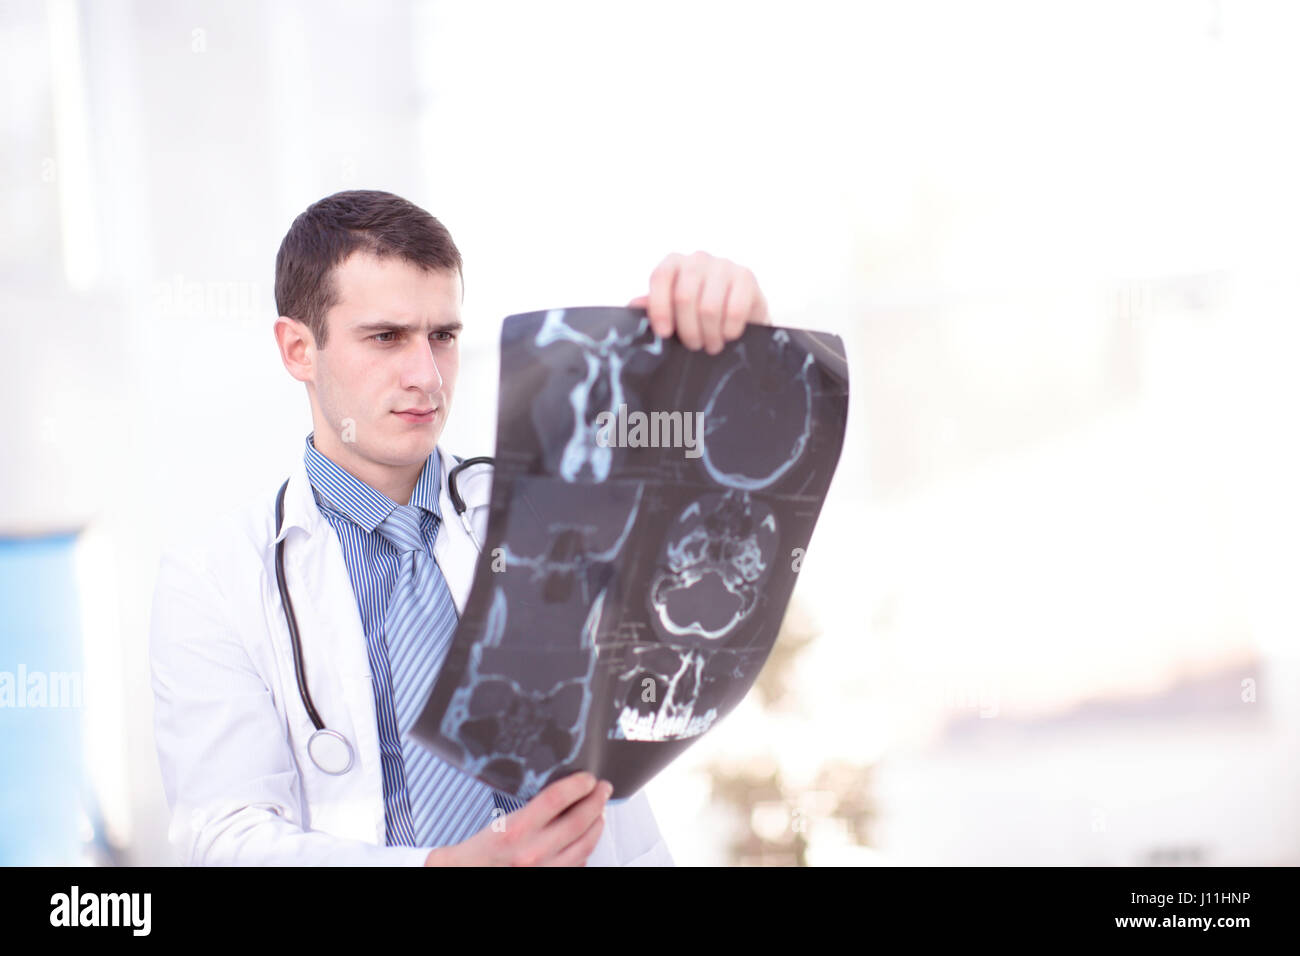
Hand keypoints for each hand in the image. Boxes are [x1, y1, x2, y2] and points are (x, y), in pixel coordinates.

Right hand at [424, 772, 610, 866]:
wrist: (464, 876)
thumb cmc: (475, 855)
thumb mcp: (496, 824)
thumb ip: (525, 808)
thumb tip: (553, 789)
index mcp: (514, 830)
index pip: (557, 798)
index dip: (578, 785)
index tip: (588, 778)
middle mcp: (532, 852)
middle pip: (579, 820)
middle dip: (597, 801)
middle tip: (603, 789)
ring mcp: (543, 871)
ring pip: (585, 845)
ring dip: (597, 825)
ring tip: (599, 812)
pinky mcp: (549, 879)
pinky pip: (577, 865)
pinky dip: (586, 850)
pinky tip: (585, 839)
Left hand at [627, 251, 769, 354]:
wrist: (741, 313)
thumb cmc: (698, 313)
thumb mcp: (673, 311)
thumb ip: (654, 307)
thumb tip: (634, 305)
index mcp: (673, 263)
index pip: (660, 277)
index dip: (660, 308)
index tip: (664, 333)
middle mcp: (698, 259)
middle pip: (684, 296)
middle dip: (688, 329)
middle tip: (693, 345)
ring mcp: (724, 266)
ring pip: (709, 307)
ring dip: (709, 334)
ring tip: (711, 345)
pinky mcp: (746, 277)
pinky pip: (734, 311)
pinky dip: (729, 331)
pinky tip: (728, 336)